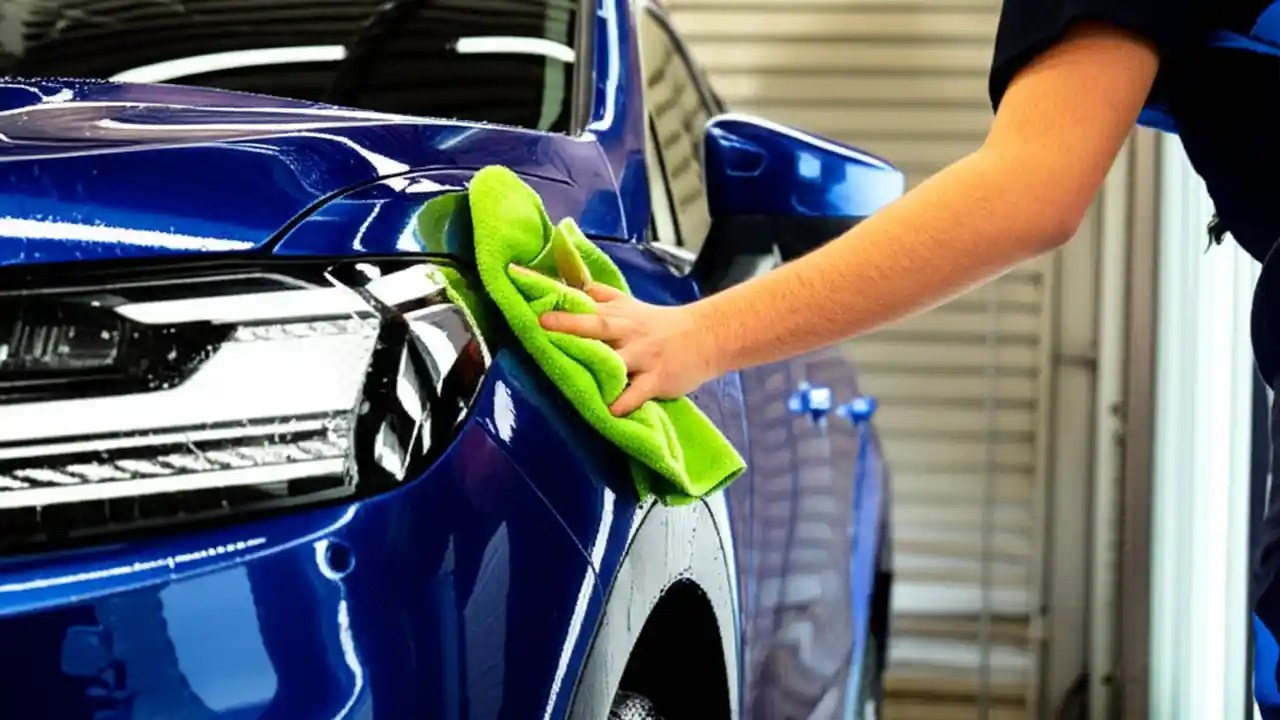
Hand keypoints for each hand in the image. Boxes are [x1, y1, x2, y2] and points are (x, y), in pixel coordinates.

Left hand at [539, 284, 719, 415]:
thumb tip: (568, 284)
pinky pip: (638, 392)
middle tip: (542, 323)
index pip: (581, 300)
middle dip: (570, 324)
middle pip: (597, 325)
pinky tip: (609, 411)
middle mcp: (627, 331)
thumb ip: (600, 296)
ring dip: (597, 366)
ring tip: (571, 374)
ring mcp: (642, 356)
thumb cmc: (659, 324)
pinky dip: (624, 401)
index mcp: (616, 313)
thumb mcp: (629, 303)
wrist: (705, 336)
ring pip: (618, 360)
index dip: (554, 294)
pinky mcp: (657, 378)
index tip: (521, 279)